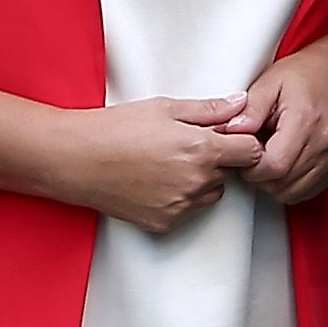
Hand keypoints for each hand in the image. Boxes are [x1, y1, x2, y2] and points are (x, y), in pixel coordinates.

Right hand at [57, 100, 268, 236]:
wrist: (75, 160)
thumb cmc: (116, 128)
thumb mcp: (164, 108)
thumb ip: (209, 110)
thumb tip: (241, 103)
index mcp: (202, 150)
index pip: (252, 152)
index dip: (242, 141)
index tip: (227, 136)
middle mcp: (196, 183)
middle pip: (231, 174)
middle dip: (219, 160)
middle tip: (186, 145)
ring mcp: (181, 207)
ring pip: (211, 194)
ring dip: (202, 180)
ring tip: (168, 162)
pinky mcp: (164, 223)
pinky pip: (187, 210)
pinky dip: (180, 198)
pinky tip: (154, 180)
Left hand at [226, 34, 327, 207]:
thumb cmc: (303, 77)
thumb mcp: (269, 82)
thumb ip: (249, 108)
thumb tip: (229, 131)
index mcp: (307, 120)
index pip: (274, 165)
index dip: (251, 165)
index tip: (243, 151)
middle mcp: (326, 143)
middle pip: (281, 183)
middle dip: (258, 174)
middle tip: (252, 150)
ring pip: (291, 193)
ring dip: (272, 181)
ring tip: (268, 153)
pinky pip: (304, 193)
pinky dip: (288, 184)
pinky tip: (283, 160)